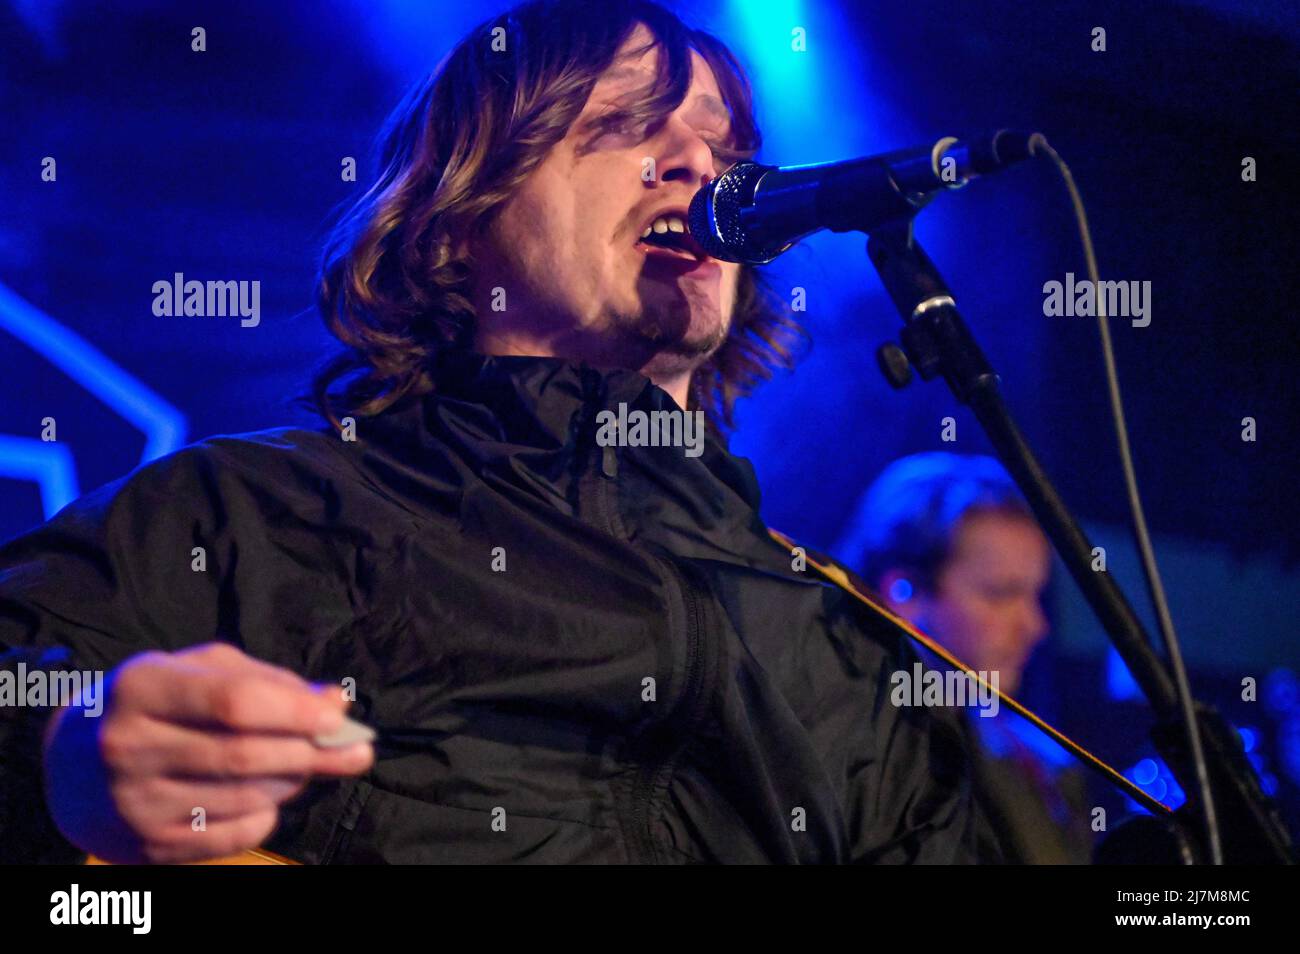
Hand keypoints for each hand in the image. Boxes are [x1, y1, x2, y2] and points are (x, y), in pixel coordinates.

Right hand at [42, 642, 371, 862]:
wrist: (73, 768)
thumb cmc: (156, 706)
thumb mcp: (200, 672)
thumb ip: (270, 682)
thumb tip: (336, 701)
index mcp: (142, 687)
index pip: (233, 702)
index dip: (295, 712)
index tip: (337, 715)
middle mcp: (130, 746)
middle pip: (244, 755)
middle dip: (309, 751)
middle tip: (349, 748)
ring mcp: (135, 801)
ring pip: (244, 798)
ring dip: (293, 782)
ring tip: (304, 766)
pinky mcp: (147, 845)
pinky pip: (234, 835)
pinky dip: (266, 815)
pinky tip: (265, 797)